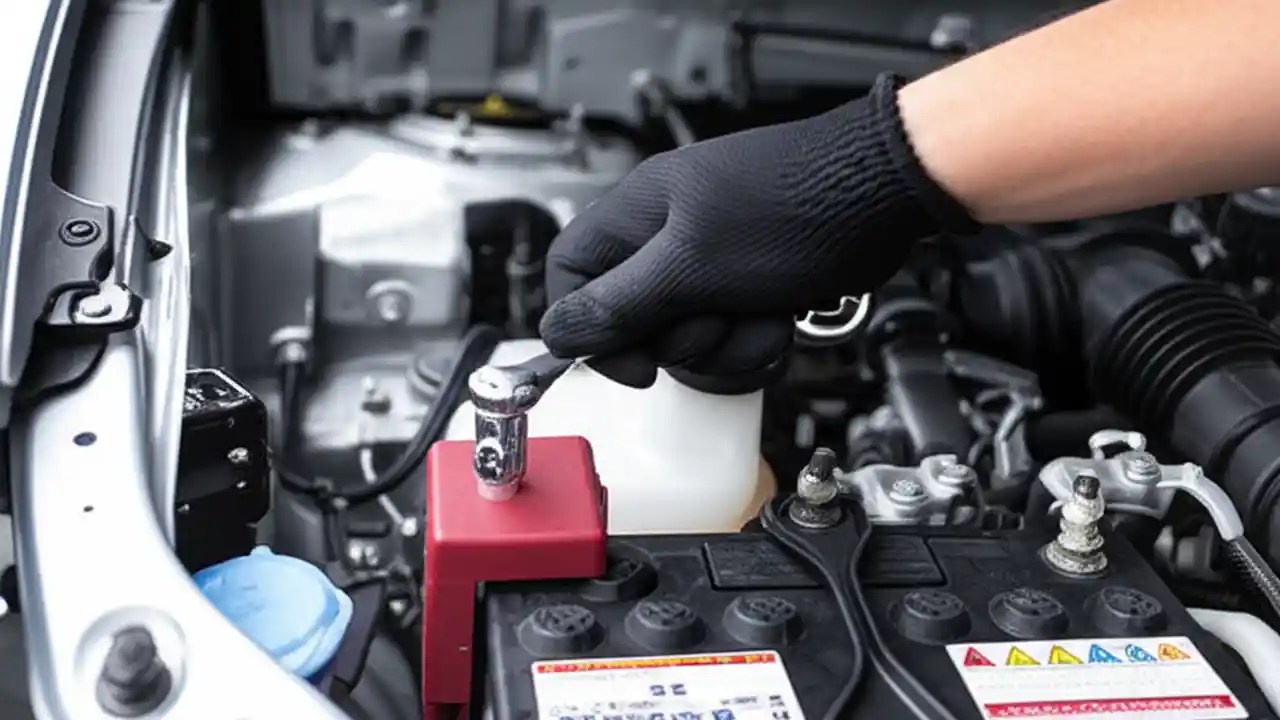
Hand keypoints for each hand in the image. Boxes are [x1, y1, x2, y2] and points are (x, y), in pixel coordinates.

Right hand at [539, 74, 974, 387]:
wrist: (885, 195)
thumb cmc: (793, 208)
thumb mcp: (691, 267)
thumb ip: (619, 304)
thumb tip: (559, 331)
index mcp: (637, 215)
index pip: (571, 276)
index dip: (588, 327)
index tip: (633, 359)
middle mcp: (668, 237)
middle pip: (632, 320)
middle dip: (678, 340)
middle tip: (712, 321)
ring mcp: (711, 262)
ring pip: (687, 337)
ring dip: (726, 343)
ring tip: (757, 311)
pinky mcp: (750, 284)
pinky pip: (731, 335)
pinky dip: (757, 337)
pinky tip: (781, 315)